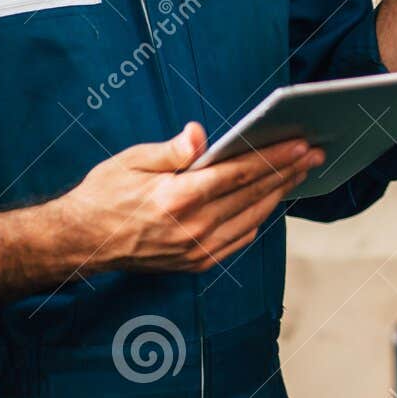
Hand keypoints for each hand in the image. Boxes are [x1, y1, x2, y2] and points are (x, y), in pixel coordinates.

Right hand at [56, 123, 325, 272]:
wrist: (80, 244)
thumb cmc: (104, 195)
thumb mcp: (131, 160)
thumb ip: (172, 150)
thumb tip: (199, 134)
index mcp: (176, 198)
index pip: (238, 174)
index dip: (274, 157)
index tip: (301, 144)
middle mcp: (192, 228)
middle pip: (253, 194)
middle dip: (289, 171)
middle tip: (316, 153)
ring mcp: (196, 250)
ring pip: (252, 216)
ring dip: (280, 193)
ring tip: (301, 171)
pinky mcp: (196, 263)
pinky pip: (240, 238)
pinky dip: (259, 216)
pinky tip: (270, 199)